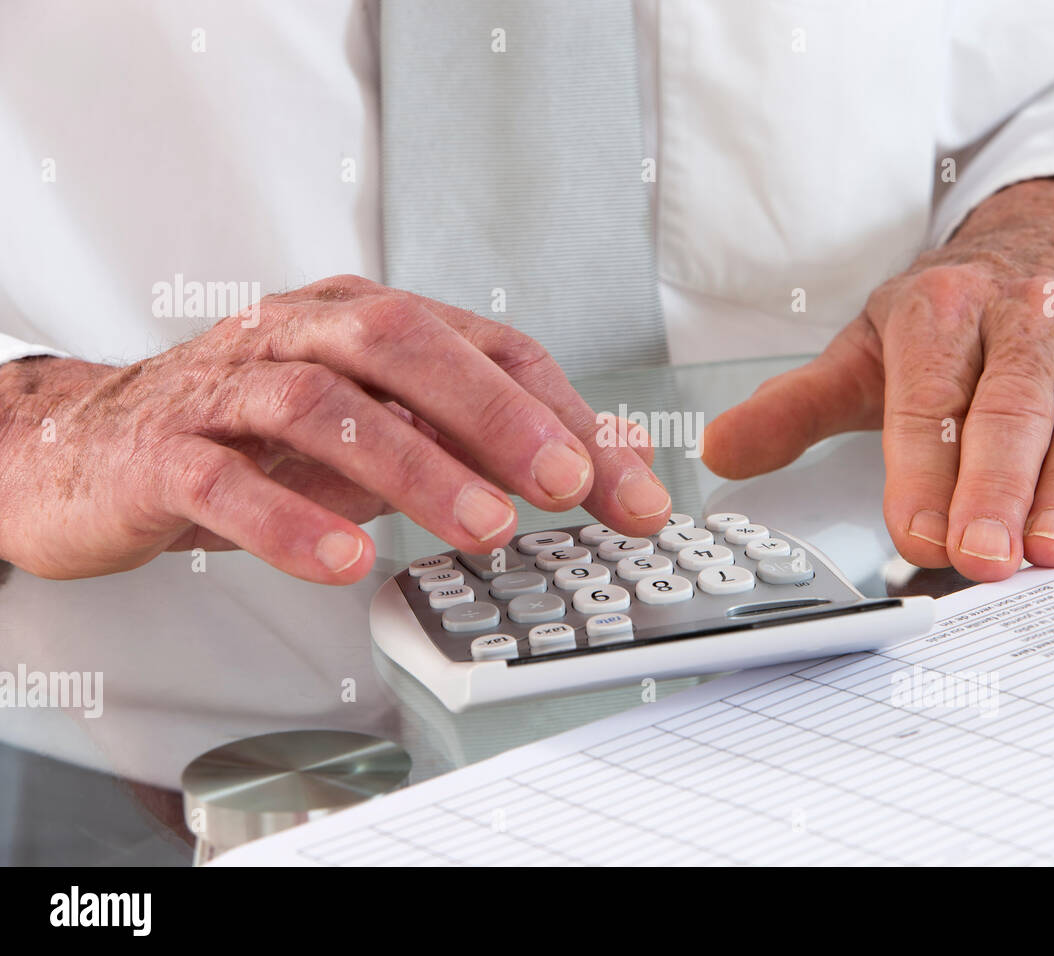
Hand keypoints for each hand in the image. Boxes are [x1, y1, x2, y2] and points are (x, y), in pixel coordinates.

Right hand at [0, 275, 669, 582]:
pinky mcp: (167, 451)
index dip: (564, 414)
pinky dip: (290, 520)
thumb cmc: (258, 433)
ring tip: (484, 529)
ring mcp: (229, 388)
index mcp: (366, 320)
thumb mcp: (383, 427)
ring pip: (323, 406)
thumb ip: (479, 440)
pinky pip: (227, 479)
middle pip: (405, 347)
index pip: (485, 347)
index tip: (626, 489)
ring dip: (414, 469)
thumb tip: (603, 466)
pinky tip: (348, 561)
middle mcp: (300, 333)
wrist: (96, 443)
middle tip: (565, 484)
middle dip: (497, 416)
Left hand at [703, 178, 1053, 581]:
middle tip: (984, 557)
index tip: (913, 534)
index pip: (926, 398)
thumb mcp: (871, 346)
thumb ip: (796, 405)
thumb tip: (719, 450)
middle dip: (995, 488)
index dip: (920, 469)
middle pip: (1008, 411)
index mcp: (938, 311)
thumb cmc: (959, 311)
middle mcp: (1021, 315)